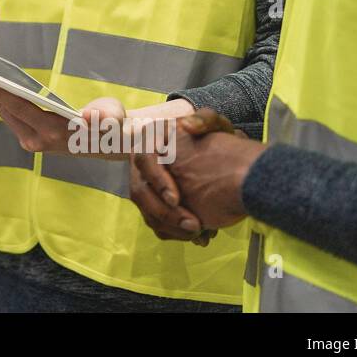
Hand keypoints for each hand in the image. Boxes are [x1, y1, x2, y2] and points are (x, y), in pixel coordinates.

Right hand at [130, 108, 261, 243]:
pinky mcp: (154, 203)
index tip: (176, 199)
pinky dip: (174, 233)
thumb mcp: (215, 125)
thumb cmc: (213, 139)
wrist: (216, 157)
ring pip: (147, 211)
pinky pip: (156, 222)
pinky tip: (198, 237)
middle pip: (141, 192)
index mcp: (151, 141)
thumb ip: (205, 119)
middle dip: (165, 213)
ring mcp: (146, 185)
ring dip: (170, 227)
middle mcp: (142, 164)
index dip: (157, 181)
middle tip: (193, 226)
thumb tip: (187, 125)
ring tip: (199, 235)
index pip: (144, 161)